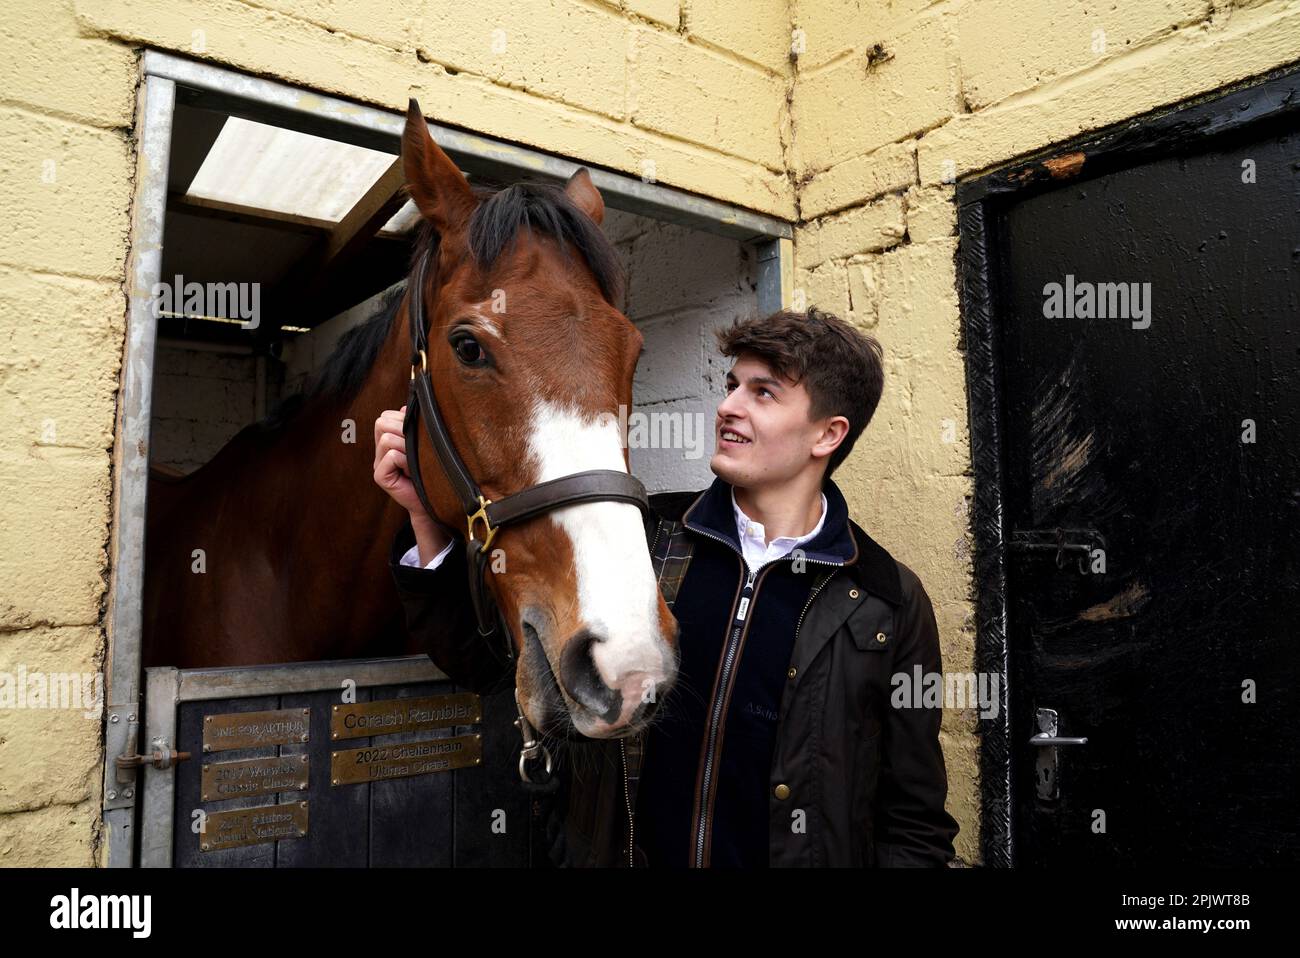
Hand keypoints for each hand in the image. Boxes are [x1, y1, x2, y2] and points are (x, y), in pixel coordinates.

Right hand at [374, 406, 452, 561]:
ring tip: (415, 462)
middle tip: (416, 449)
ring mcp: (378, 463)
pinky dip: (404, 460)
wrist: (436, 501)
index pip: (385, 416)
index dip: (401, 420)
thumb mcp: (425, 443)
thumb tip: (407, 407)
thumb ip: (415, 425)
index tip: (416, 436)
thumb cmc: (433, 470)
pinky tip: (412, 471)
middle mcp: (380, 450)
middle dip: (403, 431)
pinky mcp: (380, 476)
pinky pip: (390, 455)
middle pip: (382, 422)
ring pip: (387, 438)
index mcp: (388, 440)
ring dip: (406, 448)